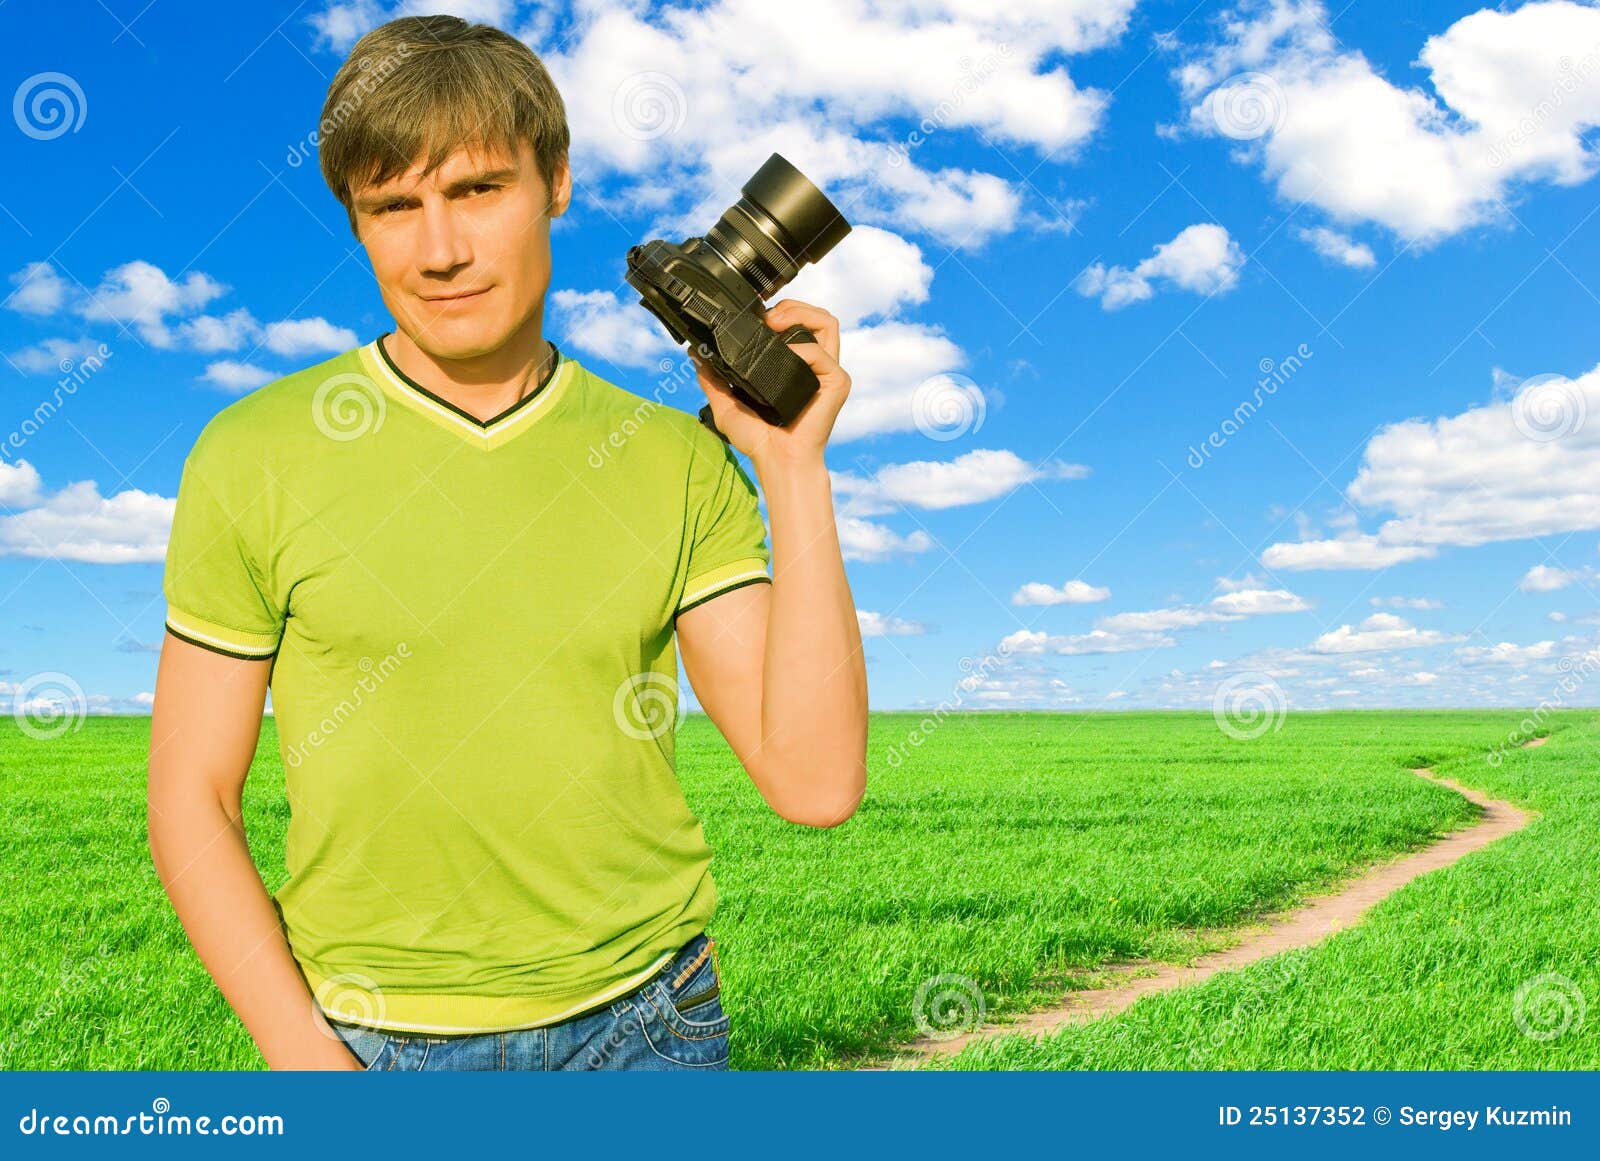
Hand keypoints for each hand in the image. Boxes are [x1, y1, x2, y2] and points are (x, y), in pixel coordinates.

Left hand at [691, 299, 849, 472]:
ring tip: (775, 322)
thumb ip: (713, 379)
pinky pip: (821, 353)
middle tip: (766, 317)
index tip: (754, 316)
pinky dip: (801, 350)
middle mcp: (814, 365)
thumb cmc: (759, 440)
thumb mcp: (727, 405)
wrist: (776, 462)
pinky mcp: (837, 382)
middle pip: (815, 316)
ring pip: (827, 323)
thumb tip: (696, 355)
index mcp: (795, 366)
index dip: (780, 311)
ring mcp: (828, 372)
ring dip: (801, 314)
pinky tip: (786, 359)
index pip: (798, 324)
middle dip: (791, 305)